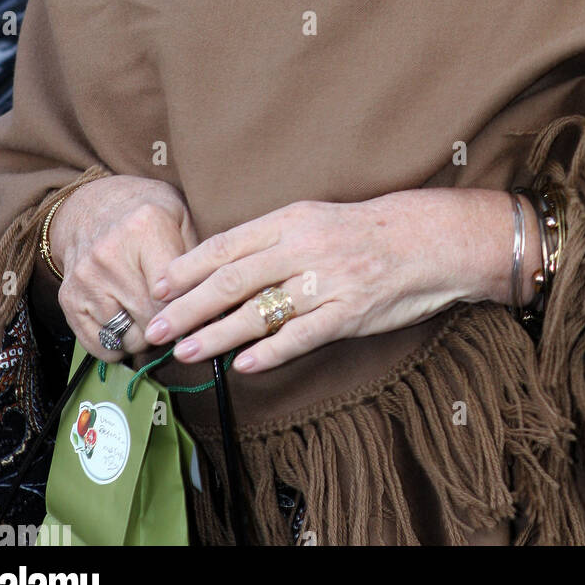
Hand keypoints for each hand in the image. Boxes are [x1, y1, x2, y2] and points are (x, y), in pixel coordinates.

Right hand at [50, 175, 198, 360]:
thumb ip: (198, 259)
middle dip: (171, 329)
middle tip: (180, 320)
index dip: (190, 312)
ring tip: (153, 319)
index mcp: (145, 229)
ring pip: (126, 338)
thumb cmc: (147, 216)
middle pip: (150, 320)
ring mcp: (86, 278)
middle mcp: (109, 255)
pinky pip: (98, 345)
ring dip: (145, 338)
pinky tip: (129, 325)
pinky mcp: (68, 298)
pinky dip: (119, 345)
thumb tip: (216, 305)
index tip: (199, 315)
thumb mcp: (181, 218)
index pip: (172, 294)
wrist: (93, 207)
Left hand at [143, 187, 529, 373]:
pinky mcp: (351, 311)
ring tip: (188, 351)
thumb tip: (220, 267)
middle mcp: (305, 247)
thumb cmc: (367, 231)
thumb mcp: (315, 219)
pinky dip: (272, 350)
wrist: (428, 239)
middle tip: (156, 328)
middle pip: (234, 280)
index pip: (228, 245)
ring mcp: (328, 280)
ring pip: (262, 310)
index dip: (190, 268)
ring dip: (219, 333)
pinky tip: (245, 365)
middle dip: (189, 306)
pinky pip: (304, 334)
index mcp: (292, 220)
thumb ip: (272, 241)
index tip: (159, 288)